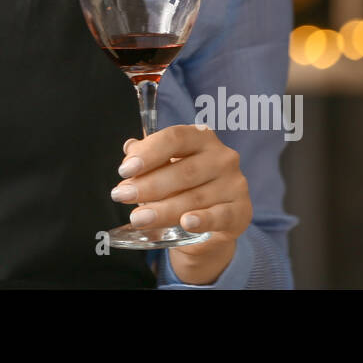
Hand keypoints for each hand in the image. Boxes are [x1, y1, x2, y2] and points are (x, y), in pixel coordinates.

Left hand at [111, 124, 251, 284]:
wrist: (209, 224)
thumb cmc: (182, 187)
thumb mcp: (163, 169)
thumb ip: (147, 158)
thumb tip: (130, 149)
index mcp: (201, 137)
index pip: (175, 138)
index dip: (149, 152)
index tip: (125, 170)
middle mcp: (222, 157)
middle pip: (183, 170)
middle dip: (148, 185)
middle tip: (122, 196)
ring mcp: (234, 184)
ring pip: (194, 197)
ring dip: (163, 209)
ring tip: (138, 217)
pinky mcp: (240, 211)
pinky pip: (219, 216)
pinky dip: (202, 219)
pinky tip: (186, 222)